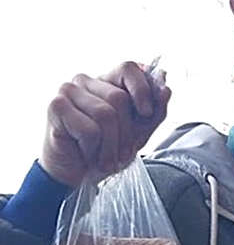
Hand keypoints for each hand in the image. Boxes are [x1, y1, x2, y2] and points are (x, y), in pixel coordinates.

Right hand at [39, 61, 171, 187]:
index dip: (142, 89)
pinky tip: (85, 154)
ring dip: (110, 147)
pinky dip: (93, 150)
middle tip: (121, 154)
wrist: (77, 176)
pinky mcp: (56, 106)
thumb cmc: (104, 152)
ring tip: (104, 159)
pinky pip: (89, 129)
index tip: (146, 113)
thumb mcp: (137, 135)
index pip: (128, 68)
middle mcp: (86, 81)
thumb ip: (154, 114)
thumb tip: (166, 89)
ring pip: (105, 114)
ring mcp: (69, 90)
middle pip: (119, 98)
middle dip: (126, 134)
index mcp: (107, 82)